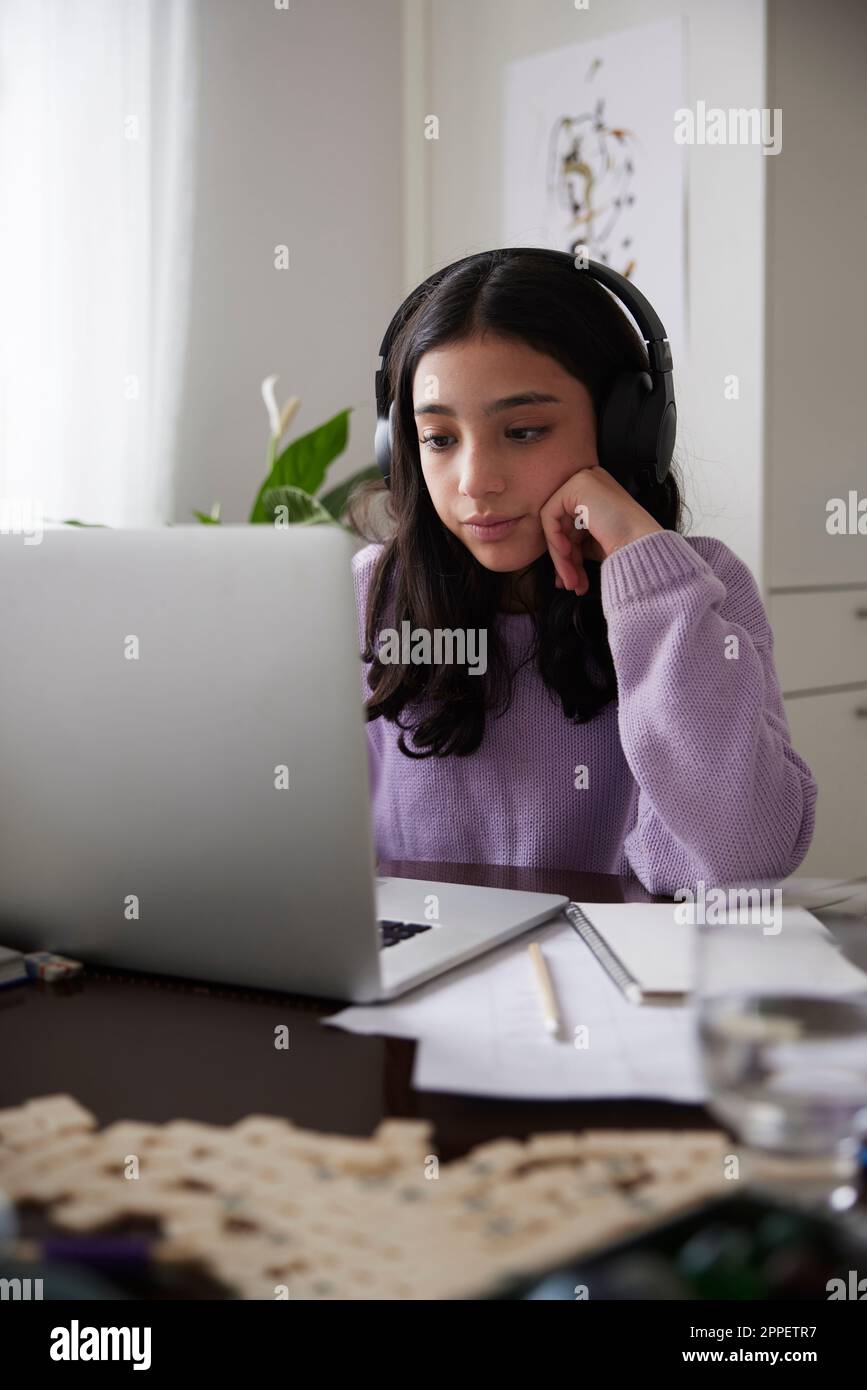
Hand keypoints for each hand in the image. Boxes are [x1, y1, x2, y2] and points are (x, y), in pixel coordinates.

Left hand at [539, 465, 663, 595]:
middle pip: (562, 525)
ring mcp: (584, 480)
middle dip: (564, 559)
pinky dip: (555, 539)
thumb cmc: (626, 547)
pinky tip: (567, 554)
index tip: (572, 578)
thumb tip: (558, 563)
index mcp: (597, 494)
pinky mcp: (577, 485)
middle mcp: (591, 482)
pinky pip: (550, 516)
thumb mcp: (594, 544)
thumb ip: (574, 543)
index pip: (570, 524)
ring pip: (555, 524)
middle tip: (570, 584)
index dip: (568, 553)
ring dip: (561, 558)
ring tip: (571, 581)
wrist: (642, 546)